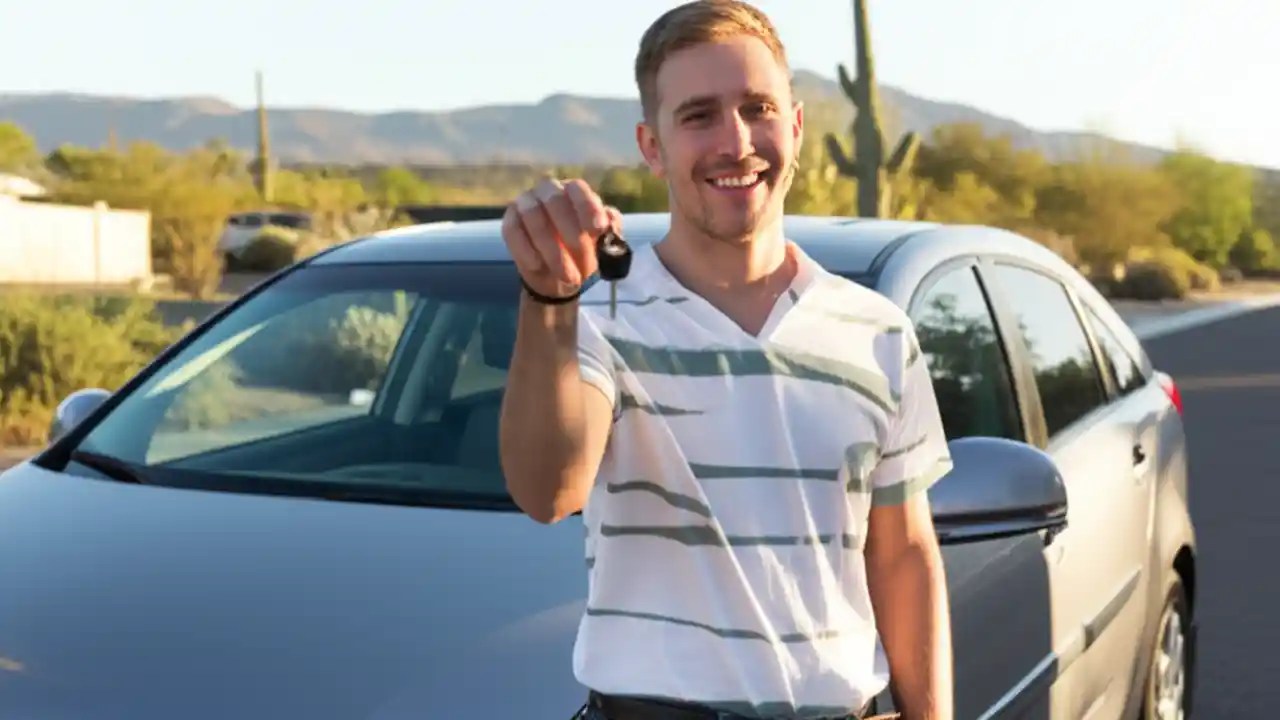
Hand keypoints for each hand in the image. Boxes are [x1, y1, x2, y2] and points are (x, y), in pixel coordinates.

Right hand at [502, 177, 619, 297]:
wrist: (558, 276)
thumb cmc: (583, 253)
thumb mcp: (603, 244)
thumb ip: (611, 230)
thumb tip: (609, 220)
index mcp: (573, 191)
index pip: (578, 189)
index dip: (587, 207)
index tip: (597, 229)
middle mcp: (547, 190)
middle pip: (555, 201)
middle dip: (572, 234)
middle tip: (585, 264)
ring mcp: (525, 204)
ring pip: (534, 218)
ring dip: (553, 252)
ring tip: (568, 277)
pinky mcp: (509, 223)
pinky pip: (512, 232)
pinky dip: (526, 251)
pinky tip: (538, 267)